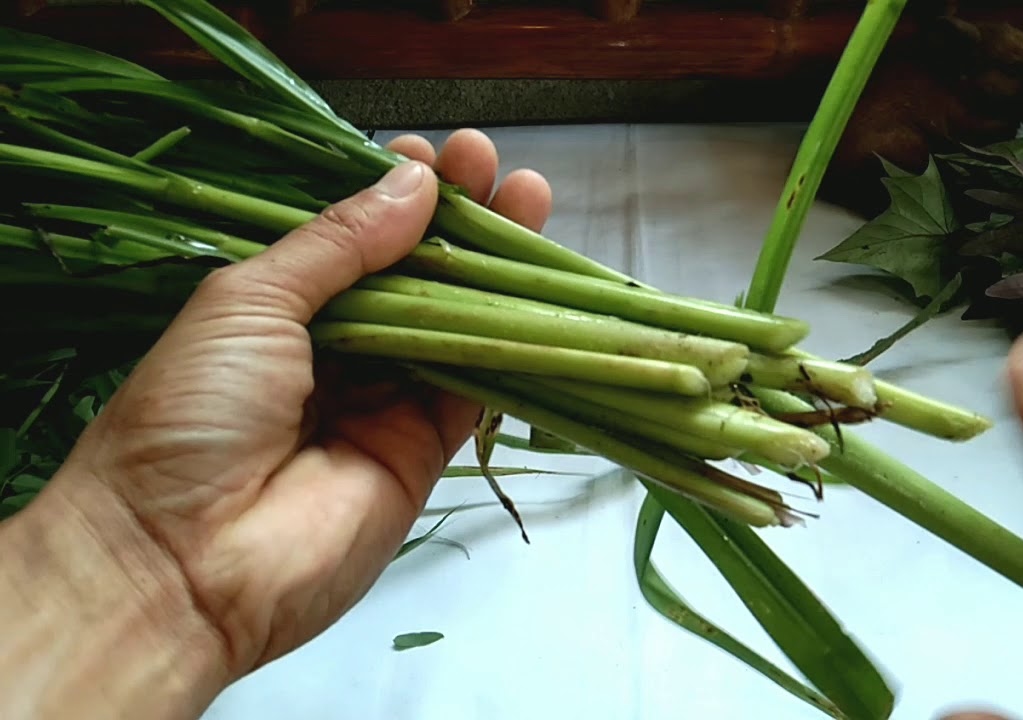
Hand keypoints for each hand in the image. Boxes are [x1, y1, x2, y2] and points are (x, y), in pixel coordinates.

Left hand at [0, 130, 551, 717]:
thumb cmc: (191, 413)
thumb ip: (339, 243)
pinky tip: (537, 285)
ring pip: (454, 321)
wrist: (180, 560)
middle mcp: (338, 350)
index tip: (432, 153)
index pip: (355, 239)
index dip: (395, 194)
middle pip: (413, 274)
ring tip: (530, 194)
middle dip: (456, 216)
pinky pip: (474, 386)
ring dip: (493, 264)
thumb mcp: (250, 301)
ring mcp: (383, 401)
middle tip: (491, 160)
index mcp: (281, 309)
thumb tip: (414, 181)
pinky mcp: (422, 452)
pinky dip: (508, 337)